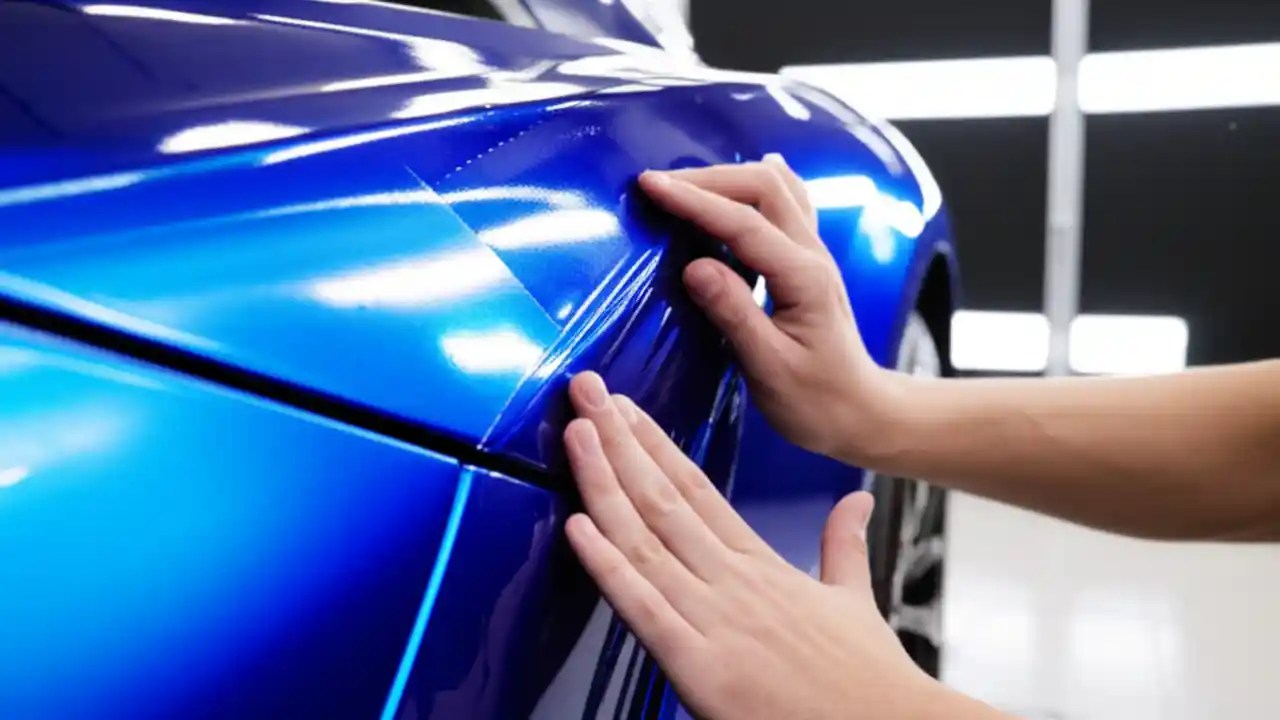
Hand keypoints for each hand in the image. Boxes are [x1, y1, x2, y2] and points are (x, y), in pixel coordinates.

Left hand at [561, 372, 964, 719]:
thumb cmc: (868, 678)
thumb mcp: (854, 599)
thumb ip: (843, 545)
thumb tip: (855, 503)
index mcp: (761, 564)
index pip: (695, 488)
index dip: (653, 444)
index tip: (623, 408)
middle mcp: (733, 581)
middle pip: (662, 497)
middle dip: (618, 440)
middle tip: (585, 390)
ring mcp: (714, 620)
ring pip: (644, 540)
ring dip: (604, 483)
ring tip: (576, 434)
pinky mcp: (700, 668)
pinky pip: (644, 608)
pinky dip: (608, 567)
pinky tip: (578, 528)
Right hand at [638, 159, 902, 463]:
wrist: (860, 413)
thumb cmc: (815, 401)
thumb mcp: (769, 370)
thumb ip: (734, 315)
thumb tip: (693, 267)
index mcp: (804, 279)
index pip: (744, 223)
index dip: (694, 200)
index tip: (650, 186)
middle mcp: (813, 254)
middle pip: (764, 186)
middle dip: (707, 179)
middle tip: (656, 185)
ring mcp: (814, 253)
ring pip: (775, 186)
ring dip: (726, 178)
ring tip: (681, 186)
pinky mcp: (807, 260)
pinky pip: (785, 202)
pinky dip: (753, 186)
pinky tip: (736, 182)